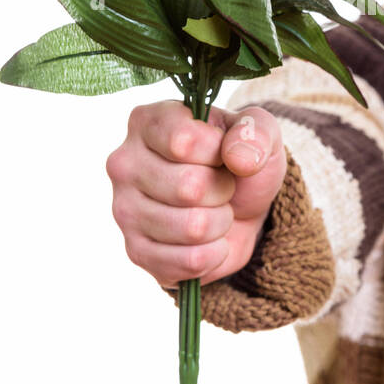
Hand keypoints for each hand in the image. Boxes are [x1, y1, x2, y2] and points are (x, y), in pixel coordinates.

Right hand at [105, 100, 286, 288]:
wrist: (240, 206)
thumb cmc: (239, 159)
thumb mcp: (259, 132)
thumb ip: (256, 131)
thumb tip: (238, 157)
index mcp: (147, 122)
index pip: (183, 141)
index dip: (218, 152)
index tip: (221, 151)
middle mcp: (124, 163)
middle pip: (189, 187)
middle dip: (223, 190)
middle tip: (221, 185)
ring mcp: (124, 210)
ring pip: (193, 228)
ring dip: (221, 222)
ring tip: (214, 209)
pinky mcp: (136, 251)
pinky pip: (191, 261)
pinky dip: (215, 253)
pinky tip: (208, 238)